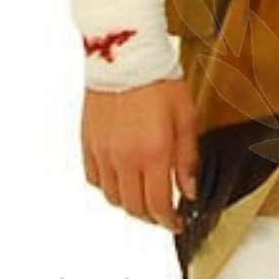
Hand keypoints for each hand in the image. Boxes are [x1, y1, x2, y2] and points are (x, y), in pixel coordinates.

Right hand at [82, 73, 198, 231]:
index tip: (176, 222)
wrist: (125, 55)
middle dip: (151, 216)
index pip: (158, 205)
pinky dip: (108, 186)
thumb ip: (187, 160)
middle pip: (134, 207)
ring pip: (112, 197)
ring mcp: (103, 152)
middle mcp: (124, 158)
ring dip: (129, 203)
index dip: (168, 221)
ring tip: (143, 195)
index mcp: (153, 153)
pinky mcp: (88, 143)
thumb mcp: (186, 119)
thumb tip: (189, 190)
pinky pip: (94, 178)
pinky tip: (121, 178)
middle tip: (163, 212)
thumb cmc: (157, 81)